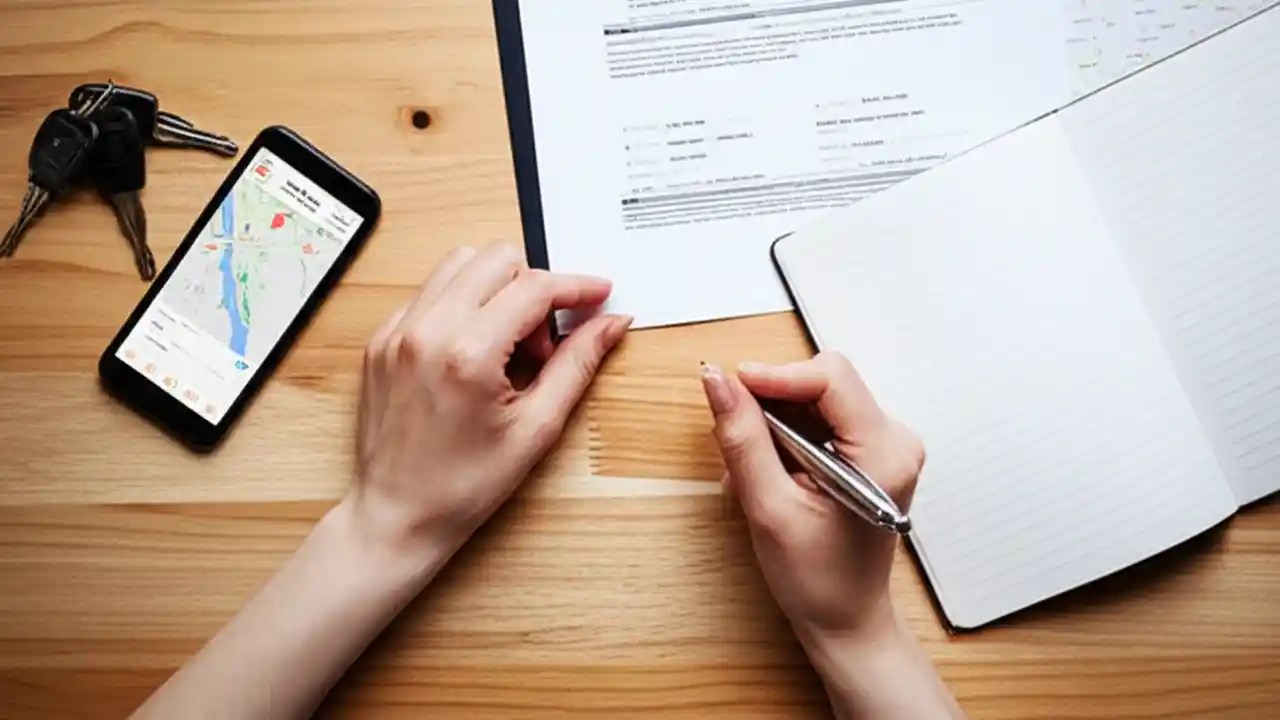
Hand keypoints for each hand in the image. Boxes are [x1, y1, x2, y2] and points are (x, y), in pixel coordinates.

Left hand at [349, 243, 631, 559]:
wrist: (397, 515)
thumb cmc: (464, 484)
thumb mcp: (536, 428)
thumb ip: (576, 365)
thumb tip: (610, 323)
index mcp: (468, 353)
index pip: (534, 287)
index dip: (576, 286)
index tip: (598, 295)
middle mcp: (426, 330)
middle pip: (496, 258)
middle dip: (533, 287)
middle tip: (542, 343)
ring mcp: (397, 331)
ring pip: (459, 264)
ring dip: (495, 289)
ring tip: (507, 345)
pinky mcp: (380, 340)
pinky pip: (429, 294)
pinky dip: (461, 307)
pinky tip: (473, 354)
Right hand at [703, 353, 958, 719]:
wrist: (846, 619)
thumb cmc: (818, 579)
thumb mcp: (769, 508)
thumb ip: (743, 439)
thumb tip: (717, 381)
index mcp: (884, 454)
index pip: (830, 378)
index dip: (776, 375)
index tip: (731, 386)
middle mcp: (895, 440)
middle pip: (823, 382)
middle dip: (773, 403)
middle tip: (738, 441)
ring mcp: (886, 444)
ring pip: (817, 398)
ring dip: (775, 423)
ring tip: (755, 471)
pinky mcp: (870, 450)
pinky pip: (821, 418)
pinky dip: (788, 435)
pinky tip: (774, 472)